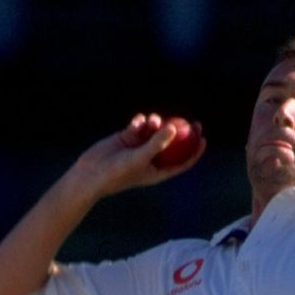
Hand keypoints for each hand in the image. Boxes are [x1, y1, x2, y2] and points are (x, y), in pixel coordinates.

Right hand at [70, 114, 206, 202]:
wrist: (91, 173)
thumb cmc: (117, 172)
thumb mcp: (139, 158)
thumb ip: (157, 143)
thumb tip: (175, 128)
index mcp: (158, 171)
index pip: (181, 163)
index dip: (194, 152)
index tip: (203, 138)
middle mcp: (151, 159)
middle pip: (173, 144)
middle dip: (182, 132)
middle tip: (192, 122)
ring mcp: (139, 147)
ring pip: (155, 131)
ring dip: (156, 123)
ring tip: (151, 120)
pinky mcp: (127, 137)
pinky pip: (140, 125)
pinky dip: (141, 121)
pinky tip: (136, 122)